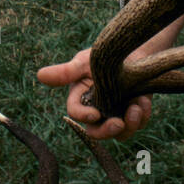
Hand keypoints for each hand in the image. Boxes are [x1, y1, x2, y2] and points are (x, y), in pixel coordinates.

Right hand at [36, 48, 151, 140]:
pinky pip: (138, 123)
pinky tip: (144, 101)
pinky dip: (142, 114)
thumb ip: (65, 72)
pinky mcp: (134, 114)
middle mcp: (97, 111)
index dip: (83, 115)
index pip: (75, 112)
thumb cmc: (104, 55)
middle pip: (96, 132)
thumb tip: (39, 75)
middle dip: (107, 131)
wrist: (132, 50)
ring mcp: (116, 114)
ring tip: (137, 107)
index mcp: (80, 99)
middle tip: (119, 124)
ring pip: (120, 133)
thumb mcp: (84, 61)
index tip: (95, 114)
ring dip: (130, 124)